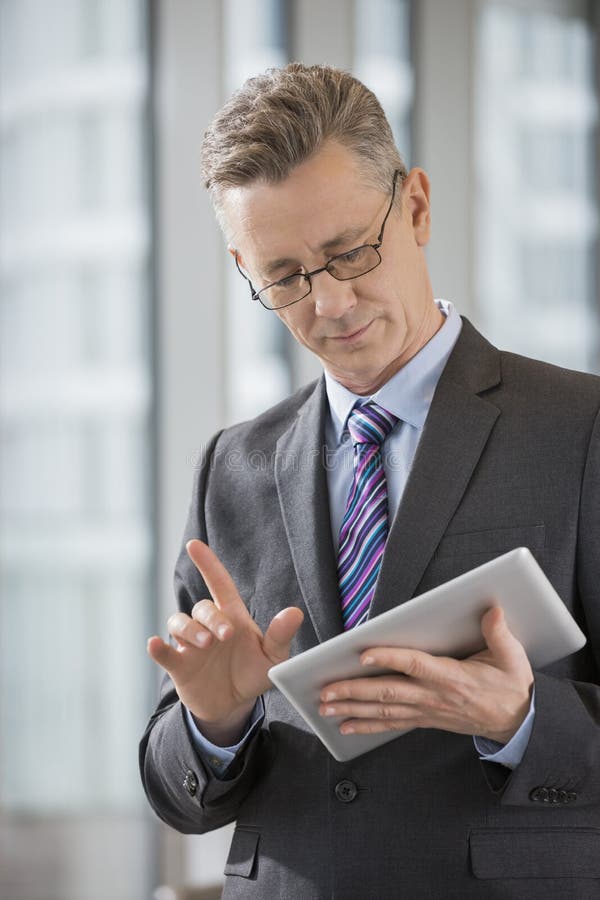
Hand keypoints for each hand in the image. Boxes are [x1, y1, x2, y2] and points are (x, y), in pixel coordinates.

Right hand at [147, 539, 303, 743]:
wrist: (234, 705)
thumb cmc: (253, 673)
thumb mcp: (273, 657)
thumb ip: (280, 636)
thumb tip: (295, 612)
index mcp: (232, 617)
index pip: (219, 584)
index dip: (208, 564)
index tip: (194, 545)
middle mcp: (208, 626)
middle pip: (202, 607)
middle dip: (211, 618)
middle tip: (225, 635)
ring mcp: (191, 644)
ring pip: (179, 623)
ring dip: (190, 629)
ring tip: (205, 644)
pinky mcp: (179, 665)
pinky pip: (164, 652)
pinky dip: (157, 648)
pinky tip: (154, 644)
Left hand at [319, 607, 533, 743]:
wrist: (517, 724)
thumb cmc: (511, 687)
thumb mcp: (512, 659)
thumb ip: (499, 634)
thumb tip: (491, 609)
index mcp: (452, 678)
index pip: (415, 665)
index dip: (389, 659)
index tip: (364, 653)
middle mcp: (434, 696)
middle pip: (389, 692)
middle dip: (354, 691)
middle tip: (326, 690)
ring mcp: (427, 711)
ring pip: (384, 709)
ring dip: (352, 708)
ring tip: (325, 707)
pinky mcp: (425, 720)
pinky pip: (392, 723)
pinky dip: (367, 725)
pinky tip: (346, 726)